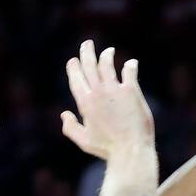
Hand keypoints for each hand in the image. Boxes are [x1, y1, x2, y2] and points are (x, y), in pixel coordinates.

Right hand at [61, 41, 153, 160]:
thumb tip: (64, 114)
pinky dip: (129, 65)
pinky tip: (131, 64)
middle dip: (86, 51)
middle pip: (89, 64)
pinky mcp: (131, 91)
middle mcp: (97, 92)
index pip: (76, 77)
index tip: (74, 61)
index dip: (74, 66)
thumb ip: (70, 127)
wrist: (130, 151)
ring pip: (107, 63)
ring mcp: (114, 90)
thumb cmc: (107, 149)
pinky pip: (129, 71)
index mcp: (84, 103)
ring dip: (106, 55)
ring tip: (108, 51)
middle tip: (87, 44)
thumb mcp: (84, 141)